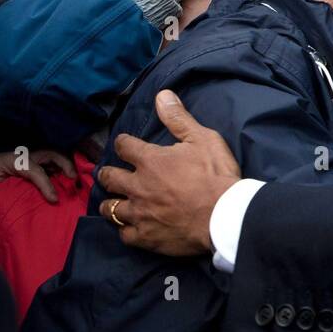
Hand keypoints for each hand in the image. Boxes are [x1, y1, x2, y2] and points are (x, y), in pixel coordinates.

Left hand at [0, 149, 76, 207]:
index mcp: (14, 160)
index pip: (35, 170)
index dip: (45, 184)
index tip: (53, 199)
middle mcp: (26, 156)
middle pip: (51, 154)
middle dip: (65, 164)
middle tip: (74, 180)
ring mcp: (32, 159)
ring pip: (55, 157)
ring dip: (66, 167)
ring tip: (75, 182)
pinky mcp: (35, 164)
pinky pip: (52, 165)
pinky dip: (62, 171)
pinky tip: (67, 184)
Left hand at [97, 90, 239, 254]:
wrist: (224, 216)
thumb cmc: (215, 175)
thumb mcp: (202, 139)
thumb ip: (179, 118)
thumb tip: (161, 95)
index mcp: (149, 160)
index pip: (123, 146)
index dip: (123, 143)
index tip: (126, 145)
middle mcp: (137, 186)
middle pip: (109, 177)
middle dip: (108, 173)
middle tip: (111, 174)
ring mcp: (139, 213)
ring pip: (110, 208)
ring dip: (111, 203)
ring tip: (115, 202)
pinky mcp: (145, 237)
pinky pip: (124, 234)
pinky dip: (126, 229)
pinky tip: (132, 227)